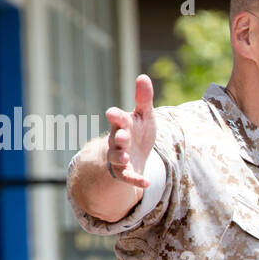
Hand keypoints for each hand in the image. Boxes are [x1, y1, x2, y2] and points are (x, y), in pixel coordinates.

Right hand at [103, 74, 155, 188]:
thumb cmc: (138, 130)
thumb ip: (143, 99)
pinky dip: (135, 180)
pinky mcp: (124, 172)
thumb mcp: (144, 115)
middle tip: (123, 137)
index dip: (116, 116)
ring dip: (120, 157)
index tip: (112, 113)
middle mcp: (118, 140)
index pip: (118, 118)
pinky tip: (146, 182)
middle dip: (119, 138)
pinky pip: (128, 177)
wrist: (135, 154)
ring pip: (116, 157)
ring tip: (125, 158)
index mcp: (123, 124)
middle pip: (116, 138)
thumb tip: (143, 76)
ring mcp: (119, 157)